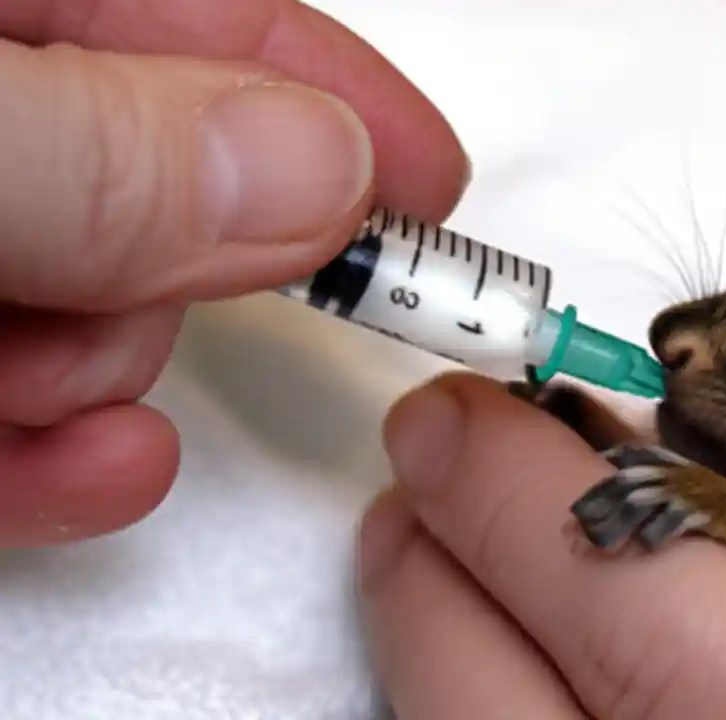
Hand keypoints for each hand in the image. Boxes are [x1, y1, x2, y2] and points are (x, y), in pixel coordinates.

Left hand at [0, 0, 467, 546]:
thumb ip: (109, 156)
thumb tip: (316, 170)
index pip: (206, 15)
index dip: (331, 94)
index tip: (432, 190)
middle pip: (157, 170)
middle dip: (193, 268)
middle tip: (209, 312)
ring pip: (89, 298)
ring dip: (109, 376)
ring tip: (60, 402)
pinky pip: (14, 392)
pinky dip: (55, 447)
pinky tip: (92, 468)